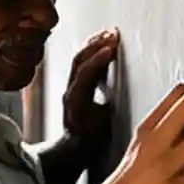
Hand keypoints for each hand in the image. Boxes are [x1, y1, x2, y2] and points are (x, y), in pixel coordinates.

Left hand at [62, 28, 119, 144]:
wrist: (73, 150)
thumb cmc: (90, 142)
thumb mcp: (101, 129)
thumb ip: (104, 113)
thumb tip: (112, 100)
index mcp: (76, 103)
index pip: (84, 76)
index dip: (98, 61)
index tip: (111, 48)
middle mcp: (70, 92)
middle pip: (79, 62)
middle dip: (96, 46)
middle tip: (113, 34)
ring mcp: (70, 87)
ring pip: (79, 60)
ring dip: (95, 45)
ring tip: (110, 34)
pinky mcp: (74, 85)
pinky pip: (82, 63)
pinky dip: (93, 51)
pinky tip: (104, 44)